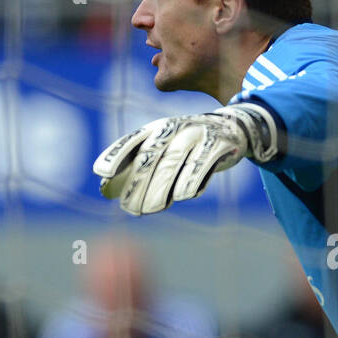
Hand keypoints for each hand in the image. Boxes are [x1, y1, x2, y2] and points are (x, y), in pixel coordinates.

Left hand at [93, 104, 279, 214]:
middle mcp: (174, 128)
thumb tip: (105, 191)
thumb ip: (135, 168)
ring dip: (161, 187)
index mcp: (156, 129)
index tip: (103, 173)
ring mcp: (197, 134)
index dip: (116, 155)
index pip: (132, 141)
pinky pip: (203, 163)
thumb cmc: (190, 145)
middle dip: (138, 183)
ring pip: (175, 162)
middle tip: (129, 208)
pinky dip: (192, 180)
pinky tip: (183, 196)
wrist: (234, 128)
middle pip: (151, 157)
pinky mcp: (219, 144)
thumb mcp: (163, 150)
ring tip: (150, 209)